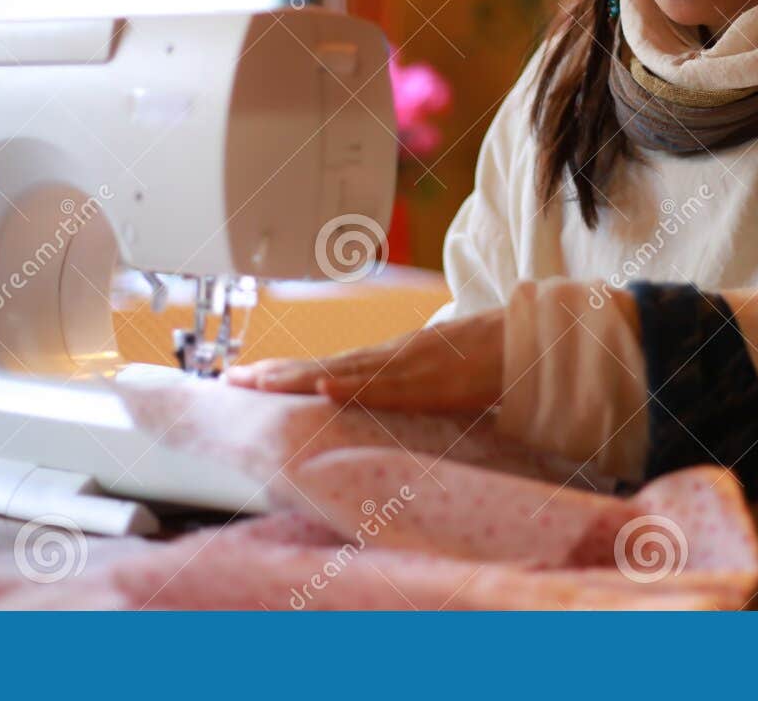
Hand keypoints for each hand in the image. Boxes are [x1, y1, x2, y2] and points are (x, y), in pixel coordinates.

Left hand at [225, 308, 502, 413]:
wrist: (526, 345)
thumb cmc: (486, 364)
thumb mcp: (436, 381)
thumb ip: (407, 394)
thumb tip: (379, 413)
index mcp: (390, 362)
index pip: (328, 368)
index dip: (287, 373)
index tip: (249, 378)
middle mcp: (389, 359)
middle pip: (322, 367)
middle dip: (275, 375)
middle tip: (230, 380)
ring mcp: (405, 366)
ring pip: (341, 372)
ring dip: (297, 378)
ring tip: (257, 383)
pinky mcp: (427, 378)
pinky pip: (384, 385)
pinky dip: (352, 386)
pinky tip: (323, 389)